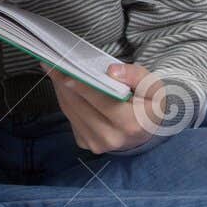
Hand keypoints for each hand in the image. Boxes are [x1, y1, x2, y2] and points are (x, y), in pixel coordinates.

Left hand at [41, 61, 162, 153]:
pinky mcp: (86, 144)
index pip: (101, 100)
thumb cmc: (148, 106)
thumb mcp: (153, 87)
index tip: (65, 68)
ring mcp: (97, 143)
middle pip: (80, 105)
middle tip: (53, 63)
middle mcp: (111, 137)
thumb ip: (136, 76)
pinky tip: (63, 87)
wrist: (145, 131)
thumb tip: (112, 71)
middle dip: (64, 83)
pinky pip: (70, 118)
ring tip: (55, 71)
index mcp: (131, 123)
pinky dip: (66, 101)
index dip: (81, 84)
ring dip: (60, 90)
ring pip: (71, 111)